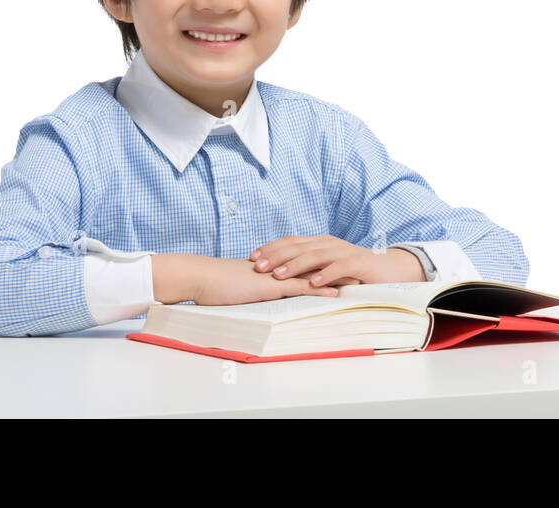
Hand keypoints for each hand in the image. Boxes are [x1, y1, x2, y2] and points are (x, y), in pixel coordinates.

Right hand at [181, 255, 344, 305]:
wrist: (200, 277)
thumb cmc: (213, 284)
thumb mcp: (237, 286)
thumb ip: (249, 288)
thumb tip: (254, 295)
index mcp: (271, 267)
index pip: (303, 264)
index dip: (323, 264)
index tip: (341, 266)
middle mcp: (277, 267)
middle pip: (314, 265)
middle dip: (336, 267)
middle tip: (358, 269)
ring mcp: (276, 275)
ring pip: (312, 274)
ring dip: (335, 277)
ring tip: (357, 281)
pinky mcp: (271, 286)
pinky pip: (300, 287)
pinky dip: (319, 289)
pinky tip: (335, 293)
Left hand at [248, 234, 424, 287]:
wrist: (390, 270)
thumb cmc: (354, 273)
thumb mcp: (327, 269)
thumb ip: (308, 270)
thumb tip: (278, 278)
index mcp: (320, 243)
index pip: (291, 242)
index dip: (271, 248)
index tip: (252, 257)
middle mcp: (329, 244)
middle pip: (298, 246)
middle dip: (276, 256)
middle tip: (257, 266)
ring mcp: (344, 251)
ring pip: (315, 255)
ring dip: (295, 265)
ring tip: (279, 275)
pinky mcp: (358, 263)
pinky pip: (339, 267)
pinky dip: (325, 274)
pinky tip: (312, 283)